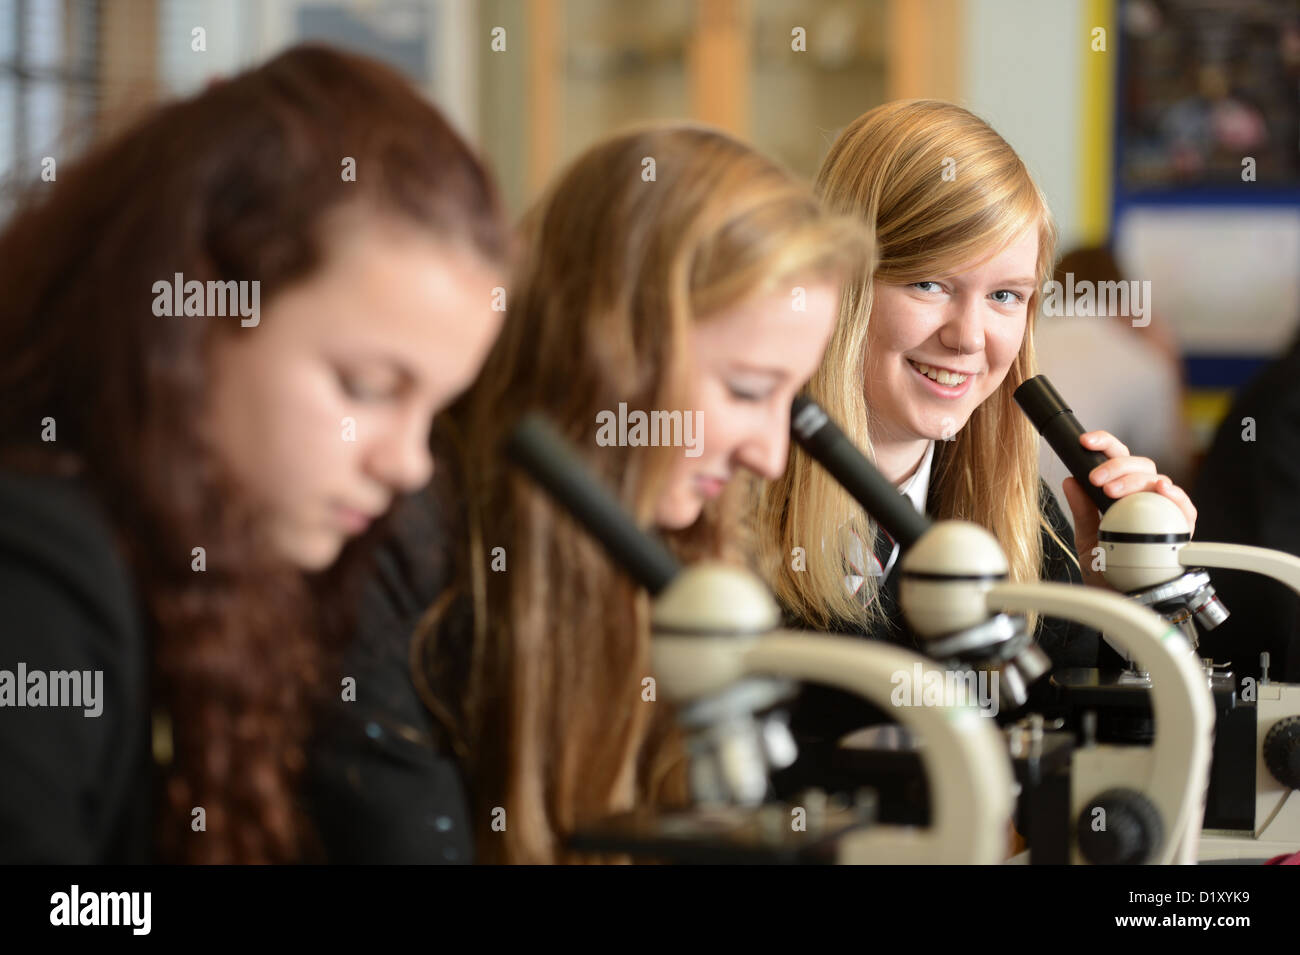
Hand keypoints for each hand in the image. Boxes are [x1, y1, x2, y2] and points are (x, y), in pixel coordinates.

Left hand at [1062, 430, 1196, 588]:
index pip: (1118, 459)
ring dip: (1135, 481)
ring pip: (1157, 480)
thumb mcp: (1087, 539)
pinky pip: (1184, 507)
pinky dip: (1175, 496)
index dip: (1104, 444)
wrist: (1121, 602)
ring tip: (1113, 492)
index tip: (1084, 442)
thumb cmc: (1107, 571)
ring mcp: (1164, 512)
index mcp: (1122, 494)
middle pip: (1139, 465)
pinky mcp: (1181, 529)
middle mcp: (1145, 498)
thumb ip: (1082, 511)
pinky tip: (1163, 491)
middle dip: (1116, 466)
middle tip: (1096, 480)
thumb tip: (1070, 481)